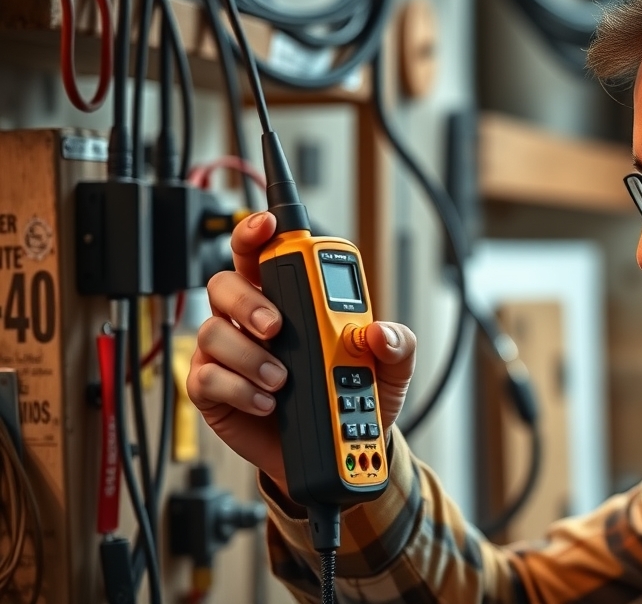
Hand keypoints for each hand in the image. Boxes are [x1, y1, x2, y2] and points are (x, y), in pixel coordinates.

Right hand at [186, 211, 416, 490]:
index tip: (268, 226)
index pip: (265, 254)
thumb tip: (381, 332)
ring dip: (250, 356)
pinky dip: (238, 389)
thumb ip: (397, 345)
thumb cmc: (353, 399)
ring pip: (213, 332)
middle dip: (248, 300)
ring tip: (282, 380)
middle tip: (277, 327)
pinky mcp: (213, 391)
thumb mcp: (390, 371)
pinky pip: (206, 378)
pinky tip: (267, 402)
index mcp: (292, 300)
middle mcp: (252, 319)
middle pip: (224, 284)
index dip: (258, 232)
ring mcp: (229, 354)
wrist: (337, 454)